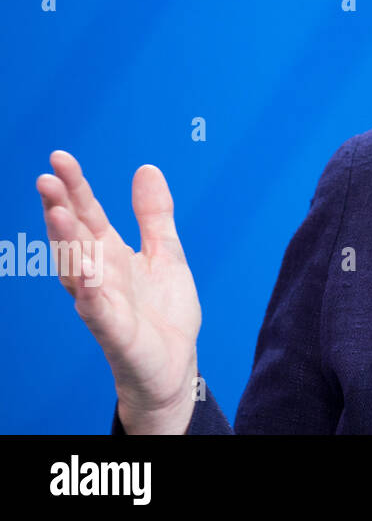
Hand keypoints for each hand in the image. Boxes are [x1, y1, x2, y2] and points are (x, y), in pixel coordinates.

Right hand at [36, 150, 200, 433]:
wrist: (175, 362)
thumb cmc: (163, 309)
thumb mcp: (166, 252)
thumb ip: (154, 215)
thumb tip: (146, 168)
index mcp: (110, 254)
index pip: (87, 215)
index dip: (75, 187)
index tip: (60, 157)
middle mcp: (99, 275)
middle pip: (75, 238)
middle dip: (61, 209)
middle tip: (46, 178)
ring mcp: (103, 303)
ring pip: (77, 271)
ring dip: (67, 244)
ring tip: (58, 213)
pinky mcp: (115, 332)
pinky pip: (98, 311)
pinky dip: (90, 293)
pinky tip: (86, 274)